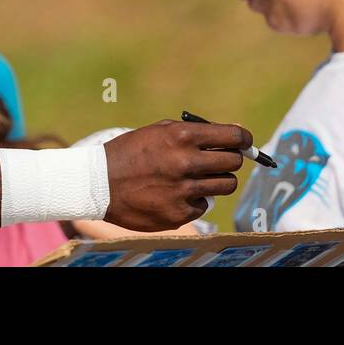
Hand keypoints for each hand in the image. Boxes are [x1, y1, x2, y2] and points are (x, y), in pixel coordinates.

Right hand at [103, 119, 251, 230]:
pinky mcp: (179, 214)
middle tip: (220, 160)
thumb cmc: (131, 152)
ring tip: (197, 177)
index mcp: (182, 137)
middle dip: (230, 160)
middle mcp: (186, 163)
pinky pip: (204, 204)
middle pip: (233, 163)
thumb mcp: (160, 131)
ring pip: (225, 186)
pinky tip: (176, 193)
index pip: (233, 137)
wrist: (99, 183)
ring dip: (217, 180)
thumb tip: (234, 135)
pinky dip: (195, 199)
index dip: (244, 139)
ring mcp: (183, 191)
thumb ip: (195, 132)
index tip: (245, 142)